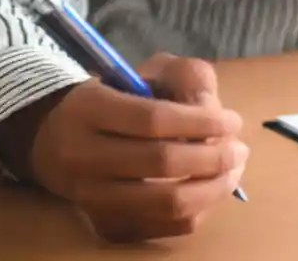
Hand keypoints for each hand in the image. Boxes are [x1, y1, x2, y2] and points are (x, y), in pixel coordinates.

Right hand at [22, 54, 247, 240]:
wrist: (57, 140)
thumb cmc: (119, 98)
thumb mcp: (149, 71)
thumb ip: (187, 78)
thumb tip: (214, 114)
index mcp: (90, 109)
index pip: (153, 119)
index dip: (202, 121)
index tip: (234, 121)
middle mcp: (82, 157)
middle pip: (162, 162)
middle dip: (214, 156)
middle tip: (240, 149)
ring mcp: (91, 198)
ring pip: (167, 203)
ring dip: (214, 187)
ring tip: (234, 170)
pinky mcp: (105, 225)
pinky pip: (165, 227)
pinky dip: (198, 209)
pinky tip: (210, 189)